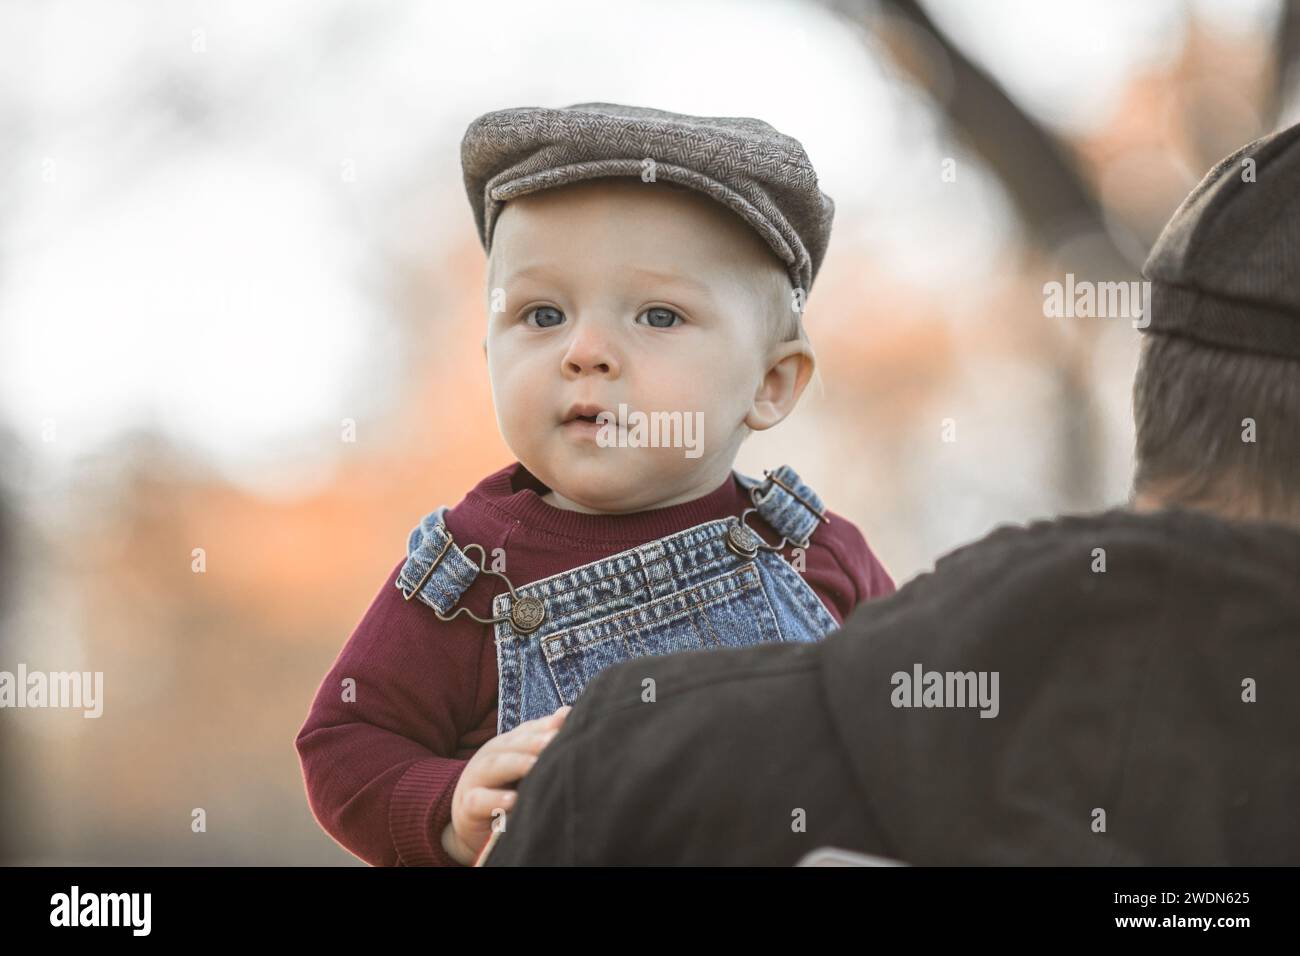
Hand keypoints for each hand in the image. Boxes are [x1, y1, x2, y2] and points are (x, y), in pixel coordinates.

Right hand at [442, 706, 571, 864]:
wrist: (467, 815)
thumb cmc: (501, 785)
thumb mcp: (520, 762)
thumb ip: (541, 738)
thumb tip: (567, 712)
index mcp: (506, 744)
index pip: (527, 731)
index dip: (545, 726)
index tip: (567, 720)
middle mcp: (490, 756)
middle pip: (511, 745)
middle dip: (533, 741)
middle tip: (553, 740)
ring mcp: (476, 779)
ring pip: (493, 767)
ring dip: (515, 764)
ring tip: (534, 765)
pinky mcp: (467, 806)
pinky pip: (478, 801)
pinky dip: (494, 800)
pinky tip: (511, 800)